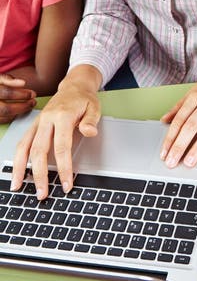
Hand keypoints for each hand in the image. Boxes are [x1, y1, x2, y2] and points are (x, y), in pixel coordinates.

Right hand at [0, 75, 35, 123]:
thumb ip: (7, 79)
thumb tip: (23, 83)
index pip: (7, 93)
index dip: (22, 94)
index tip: (33, 94)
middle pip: (6, 109)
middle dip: (22, 106)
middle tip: (33, 102)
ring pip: (4, 116)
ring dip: (19, 112)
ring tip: (28, 106)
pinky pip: (1, 121)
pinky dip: (11, 117)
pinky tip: (18, 112)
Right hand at [11, 71, 100, 198]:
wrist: (74, 86)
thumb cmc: (84, 99)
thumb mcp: (94, 108)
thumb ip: (91, 121)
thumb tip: (90, 132)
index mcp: (62, 116)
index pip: (61, 147)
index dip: (64, 168)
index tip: (66, 184)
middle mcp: (46, 120)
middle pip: (39, 151)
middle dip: (39, 175)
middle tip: (42, 194)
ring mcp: (38, 123)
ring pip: (24, 147)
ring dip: (20, 168)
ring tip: (17, 187)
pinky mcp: (34, 126)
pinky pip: (22, 143)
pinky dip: (18, 159)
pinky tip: (17, 172)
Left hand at [161, 54, 196, 166]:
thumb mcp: (194, 91)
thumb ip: (179, 107)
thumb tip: (164, 120)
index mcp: (194, 97)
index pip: (179, 120)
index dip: (170, 138)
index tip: (164, 152)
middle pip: (191, 127)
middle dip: (180, 146)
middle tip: (172, 162)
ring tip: (189, 162)